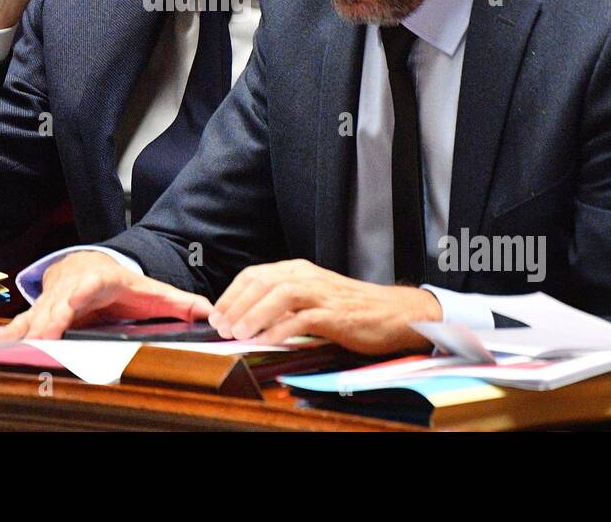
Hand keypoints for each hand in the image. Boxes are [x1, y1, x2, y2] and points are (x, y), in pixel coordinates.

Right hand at [0, 251, 212, 340]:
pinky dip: (15, 329)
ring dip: (27, 328)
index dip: (74, 297)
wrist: (92, 265)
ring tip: (12, 344)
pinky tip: (1, 342)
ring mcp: (55, 295)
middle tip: (39, 342)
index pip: (86, 286)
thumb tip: (209, 313)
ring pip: (39, 311)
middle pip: (57, 303)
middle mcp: (74, 285)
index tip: (66, 310)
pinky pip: (27, 318)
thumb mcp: (153, 291)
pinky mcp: (43, 306)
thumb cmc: (123, 283)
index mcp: (101, 280)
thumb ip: (180, 303)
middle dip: (46, 321)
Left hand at [207, 259, 440, 354]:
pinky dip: (279, 329)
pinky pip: (301, 319)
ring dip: (253, 314)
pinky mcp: (335, 315)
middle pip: (262, 282)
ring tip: (237, 332)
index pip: (255, 274)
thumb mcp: (312, 296)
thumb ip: (284, 302)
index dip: (232, 293)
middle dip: (236, 304)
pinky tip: (265, 341)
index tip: (217, 312)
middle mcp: (307, 276)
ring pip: (279, 295)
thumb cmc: (351, 308)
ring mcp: (322, 294)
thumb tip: (249, 316)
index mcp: (299, 270)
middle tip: (220, 325)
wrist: (393, 313)